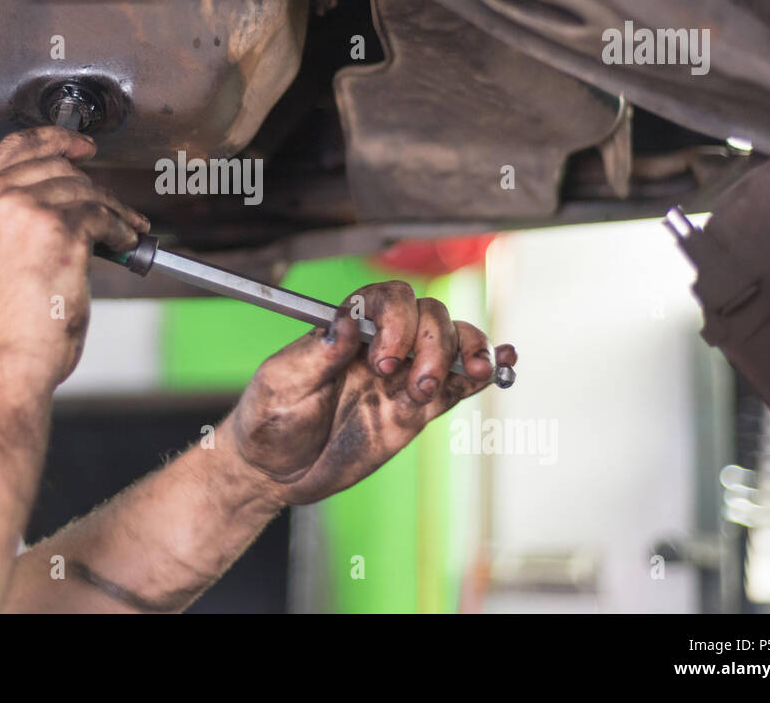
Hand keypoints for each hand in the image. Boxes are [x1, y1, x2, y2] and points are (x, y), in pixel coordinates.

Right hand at [0, 126, 148, 389]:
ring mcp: (21, 209)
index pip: (13, 147)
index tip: (80, 144)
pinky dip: (121, 228)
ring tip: (125, 230)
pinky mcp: (58, 228)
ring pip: (83, 188)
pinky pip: (103, 215)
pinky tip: (125, 243)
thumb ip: (1, 221)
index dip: (54, 139)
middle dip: (90, 182)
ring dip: (112, 209)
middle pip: (53, 164)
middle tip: (112, 202)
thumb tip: (52, 205)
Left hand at [225, 280, 516, 505]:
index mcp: (348, 330)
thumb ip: (316, 353)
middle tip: (410, 383)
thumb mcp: (280, 383)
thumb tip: (346, 319)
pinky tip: (500, 365)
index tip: (385, 357)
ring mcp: (402, 377)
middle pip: (430, 318)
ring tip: (462, 376)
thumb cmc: (269, 419)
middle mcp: (381, 346)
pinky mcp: (416, 410)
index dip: (398, 318)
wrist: (275, 470)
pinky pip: (459, 384)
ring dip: (465, 354)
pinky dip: (484, 371)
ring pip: (452, 345)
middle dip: (432, 345)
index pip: (389, 299)